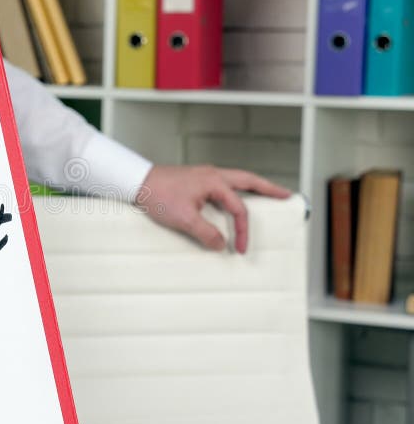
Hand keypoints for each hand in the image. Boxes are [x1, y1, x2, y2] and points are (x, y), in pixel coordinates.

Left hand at [136, 165, 290, 253]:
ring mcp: (205, 175)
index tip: (240, 248)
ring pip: (237, 179)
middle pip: (249, 180)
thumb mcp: (184, 219)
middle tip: (287, 195)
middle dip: (269, 189)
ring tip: (267, 193)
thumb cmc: (158, 194)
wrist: (137, 181)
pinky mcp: (196, 180)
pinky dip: (235, 189)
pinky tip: (234, 197)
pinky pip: (224, 183)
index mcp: (214, 182)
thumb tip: (221, 244)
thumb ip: (206, 233)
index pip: (238, 208)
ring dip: (253, 186)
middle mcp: (213, 175)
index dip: (242, 231)